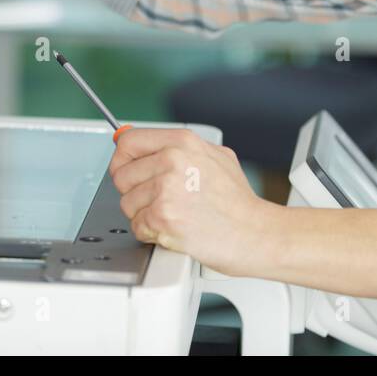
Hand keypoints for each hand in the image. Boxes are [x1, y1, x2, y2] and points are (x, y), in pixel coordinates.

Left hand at [108, 127, 277, 277]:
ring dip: (144, 215)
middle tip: (160, 201)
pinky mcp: (163, 217)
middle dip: (135, 192)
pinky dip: (151, 233)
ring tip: (173, 215)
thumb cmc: (238, 202)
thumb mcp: (215, 157)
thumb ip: (178, 148)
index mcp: (183, 142)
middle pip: (121, 176)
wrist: (255, 233)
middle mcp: (173, 160)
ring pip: (127, 203)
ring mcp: (167, 188)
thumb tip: (139, 143)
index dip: (123, 160)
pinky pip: (137, 226)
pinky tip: (173, 229)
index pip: (128, 143)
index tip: (128, 170)